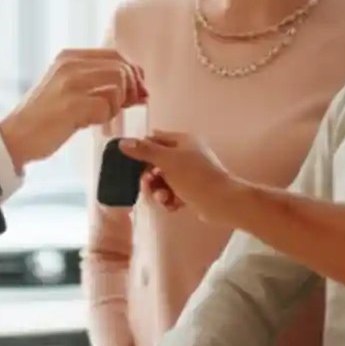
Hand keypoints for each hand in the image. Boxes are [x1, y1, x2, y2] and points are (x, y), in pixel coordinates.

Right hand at [0, 49, 145, 170]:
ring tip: (102, 116)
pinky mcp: (73, 105)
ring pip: (119, 83)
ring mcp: (71, 83)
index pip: (115, 55)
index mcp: (69, 57)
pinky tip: (91, 123)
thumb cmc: (44, 118)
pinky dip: (106, 118)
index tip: (135, 92)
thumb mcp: (67, 89)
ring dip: (117, 104)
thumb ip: (96, 82)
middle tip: (129, 106)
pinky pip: (108, 106)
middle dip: (131, 89)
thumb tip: (138, 88)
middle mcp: (70, 64)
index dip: (132, 73)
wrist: (15, 137)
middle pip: (122, 67)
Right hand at [118, 132, 242, 224]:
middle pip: (156, 163)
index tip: (131, 164)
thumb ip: (144, 151)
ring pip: (163, 181)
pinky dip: (170, 200)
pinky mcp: (192, 191)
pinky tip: (173, 206)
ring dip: (159, 191)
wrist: (222, 202)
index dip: (141, 150)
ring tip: (164, 199)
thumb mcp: (167, 160)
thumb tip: (123, 142)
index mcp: (182, 141)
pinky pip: (172, 193)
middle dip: (150, 177)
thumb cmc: (195, 176)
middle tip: (148, 185)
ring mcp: (189, 174)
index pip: (154, 139)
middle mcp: (186, 154)